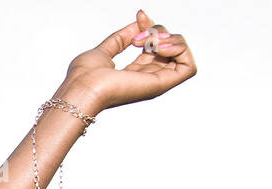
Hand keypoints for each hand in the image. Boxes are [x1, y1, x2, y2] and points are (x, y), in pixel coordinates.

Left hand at [58, 8, 196, 113]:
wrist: (82, 88)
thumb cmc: (84, 77)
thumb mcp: (104, 50)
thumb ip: (121, 38)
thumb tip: (138, 24)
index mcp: (134, 73)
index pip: (155, 44)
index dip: (151, 26)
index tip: (139, 16)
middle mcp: (147, 78)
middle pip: (169, 46)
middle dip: (159, 30)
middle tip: (138, 38)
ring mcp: (155, 82)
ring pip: (181, 54)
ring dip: (171, 39)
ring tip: (150, 43)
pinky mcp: (161, 85)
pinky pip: (189, 67)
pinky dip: (180, 50)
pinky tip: (159, 47)